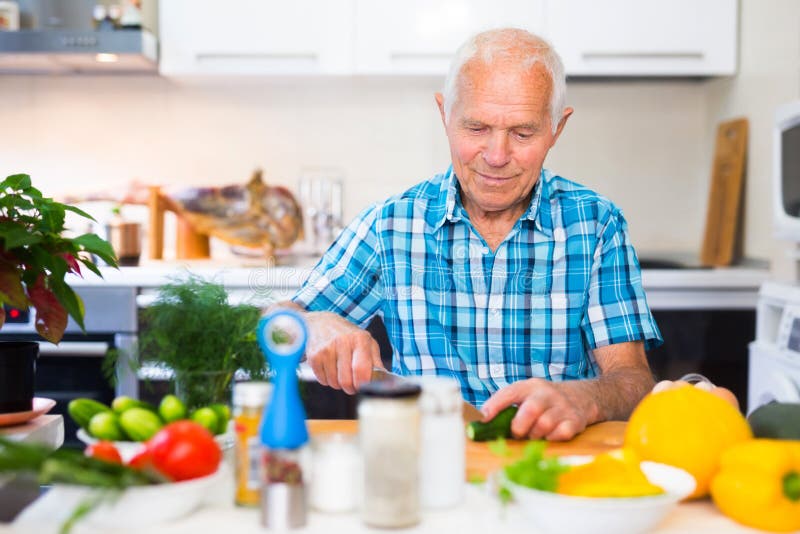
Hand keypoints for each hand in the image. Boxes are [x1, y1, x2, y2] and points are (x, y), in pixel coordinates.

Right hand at [303, 311, 382, 394]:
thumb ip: (377, 362)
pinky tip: (329, 368)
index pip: (361, 370)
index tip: (364, 386)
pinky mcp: (314, 356)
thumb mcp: (367, 342)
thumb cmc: (349, 336)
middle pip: (346, 380)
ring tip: (340, 372)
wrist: (322, 323)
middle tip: (352, 384)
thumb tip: (383, 381)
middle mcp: (342, 342)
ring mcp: (326, 349)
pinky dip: (327, 380)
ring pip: (334, 382)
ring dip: (338, 384)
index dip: (363, 384)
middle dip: (351, 388)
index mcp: (359, 339)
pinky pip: (322, 380)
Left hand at [480, 378, 596, 440]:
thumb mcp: (528, 394)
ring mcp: (563, 406)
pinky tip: (549, 436)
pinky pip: (562, 433)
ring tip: (534, 436)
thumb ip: (508, 404)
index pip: (510, 392)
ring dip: (535, 435)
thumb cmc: (546, 400)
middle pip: (530, 409)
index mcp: (530, 386)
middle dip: (519, 427)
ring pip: (545, 424)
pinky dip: (552, 439)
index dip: (495, 405)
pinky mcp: (576, 420)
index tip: (484, 418)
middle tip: (517, 434)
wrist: (584, 395)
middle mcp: (546, 394)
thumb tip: (482, 421)